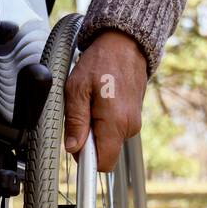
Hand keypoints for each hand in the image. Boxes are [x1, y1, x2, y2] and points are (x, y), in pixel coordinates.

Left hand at [63, 29, 146, 172]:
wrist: (125, 44)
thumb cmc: (100, 61)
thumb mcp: (77, 88)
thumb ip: (75, 121)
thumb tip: (73, 148)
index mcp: (115, 122)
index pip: (103, 163)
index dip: (86, 161)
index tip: (76, 151)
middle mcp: (129, 127)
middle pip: (104, 153)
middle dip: (89, 141)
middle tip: (81, 113)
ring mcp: (134, 122)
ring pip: (108, 141)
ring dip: (95, 129)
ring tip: (92, 102)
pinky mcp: (134, 117)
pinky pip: (114, 130)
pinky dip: (104, 121)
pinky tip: (101, 101)